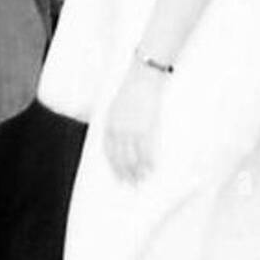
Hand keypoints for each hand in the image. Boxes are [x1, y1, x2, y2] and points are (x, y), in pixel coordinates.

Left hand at [102, 61, 167, 183]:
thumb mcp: (117, 105)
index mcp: (109, 123)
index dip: (113, 165)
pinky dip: (149, 162)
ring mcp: (132, 129)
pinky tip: (152, 169)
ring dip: (137, 171)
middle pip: (120, 157)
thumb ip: (117, 121)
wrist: (144, 76)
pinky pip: (147, 150)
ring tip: (141, 180)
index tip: (117, 174)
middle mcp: (118, 129)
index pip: (108, 151)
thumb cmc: (133, 88)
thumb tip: (121, 137)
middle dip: (124, 172)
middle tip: (129, 184)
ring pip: (133, 157)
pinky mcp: (146, 127)